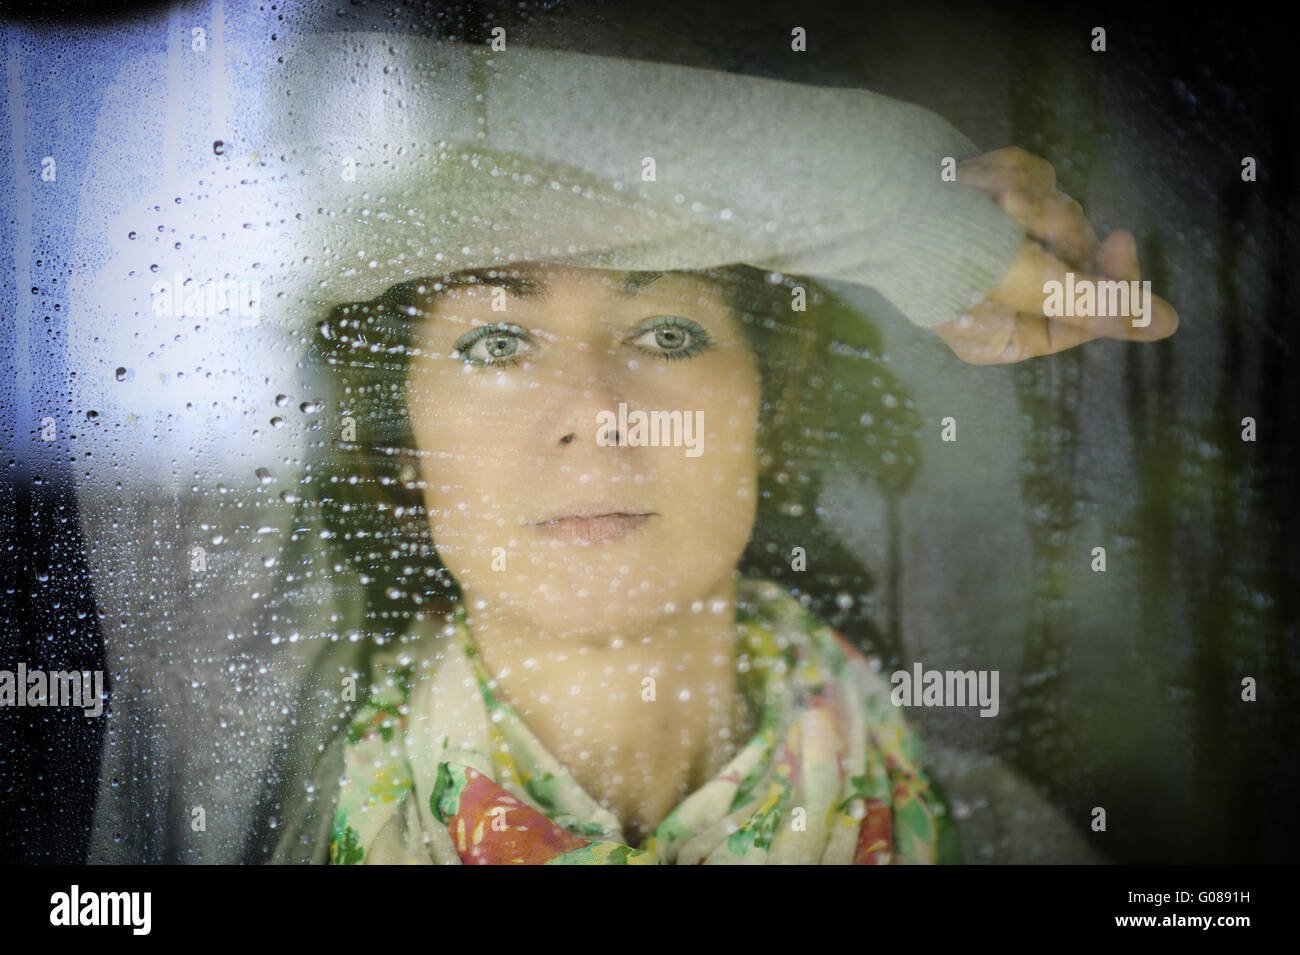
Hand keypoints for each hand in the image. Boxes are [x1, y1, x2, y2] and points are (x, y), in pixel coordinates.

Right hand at [932, 146, 1177, 364]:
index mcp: (1005, 332)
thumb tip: (1168, 324)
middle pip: (1078, 260)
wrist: (871, 187)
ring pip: (1059, 212)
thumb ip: (1097, 303)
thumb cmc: (940, 252)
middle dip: (1051, 227)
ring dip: (1024, 195)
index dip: (1108, 282)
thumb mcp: (1026, 283)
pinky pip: (1034, 179)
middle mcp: (1004, 292)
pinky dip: (1007, 171)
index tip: (1119, 240)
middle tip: (1016, 209)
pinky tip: (969, 175)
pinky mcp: (989, 198)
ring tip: (978, 190)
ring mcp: (995, 243)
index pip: (1085, 318)